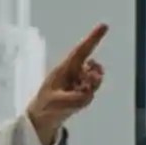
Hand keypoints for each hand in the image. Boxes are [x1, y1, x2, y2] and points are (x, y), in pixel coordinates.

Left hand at [26, 23, 106, 139]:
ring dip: (89, 87)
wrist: (41, 119)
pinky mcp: (84, 93)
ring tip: (72, 96)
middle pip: (93, 67)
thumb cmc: (45, 105)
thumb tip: (88, 94)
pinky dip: (85, 99)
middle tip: (86, 83)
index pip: (82, 51)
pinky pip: (91, 94)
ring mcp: (80, 83)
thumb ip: (74, 98)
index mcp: (64, 69)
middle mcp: (74, 73)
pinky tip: (72, 104)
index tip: (104, 25)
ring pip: (95, 81)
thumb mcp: (56, 102)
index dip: (93, 38)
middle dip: (94, 74)